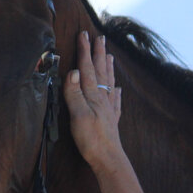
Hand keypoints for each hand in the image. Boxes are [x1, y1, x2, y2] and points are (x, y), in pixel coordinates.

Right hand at [64, 31, 126, 177]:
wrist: (108, 159)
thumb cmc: (91, 139)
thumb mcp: (78, 115)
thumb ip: (74, 93)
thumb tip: (74, 71)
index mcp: (93, 95)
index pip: (87, 68)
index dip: (84, 51)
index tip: (83, 34)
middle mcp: (103, 99)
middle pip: (101, 71)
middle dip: (98, 54)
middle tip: (100, 38)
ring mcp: (109, 109)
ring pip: (109, 83)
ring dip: (108, 68)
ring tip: (110, 56)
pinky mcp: (111, 120)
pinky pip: (116, 101)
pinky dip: (117, 93)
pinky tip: (119, 90)